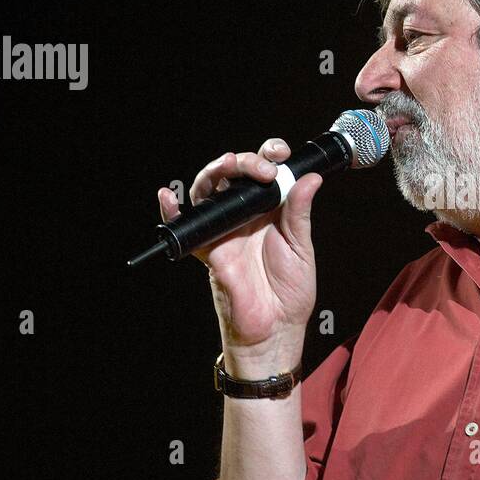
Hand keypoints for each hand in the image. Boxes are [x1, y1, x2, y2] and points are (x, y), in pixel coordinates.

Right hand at [158, 139, 321, 358]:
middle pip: (234, 175)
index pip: (264, 171)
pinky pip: (186, 228)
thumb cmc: (291, 290)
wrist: (276, 328)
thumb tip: (311, 178)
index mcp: (270, 210)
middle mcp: (244, 215)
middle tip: (262, 168)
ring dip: (214, 172)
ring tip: (226, 165)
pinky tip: (168, 197)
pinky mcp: (208, 249)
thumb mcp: (301, 247)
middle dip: (244, 161)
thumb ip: (300, 213)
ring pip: (208, 191)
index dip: (268, 154)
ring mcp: (224, 230)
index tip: (279, 152)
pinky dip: (171, 211)